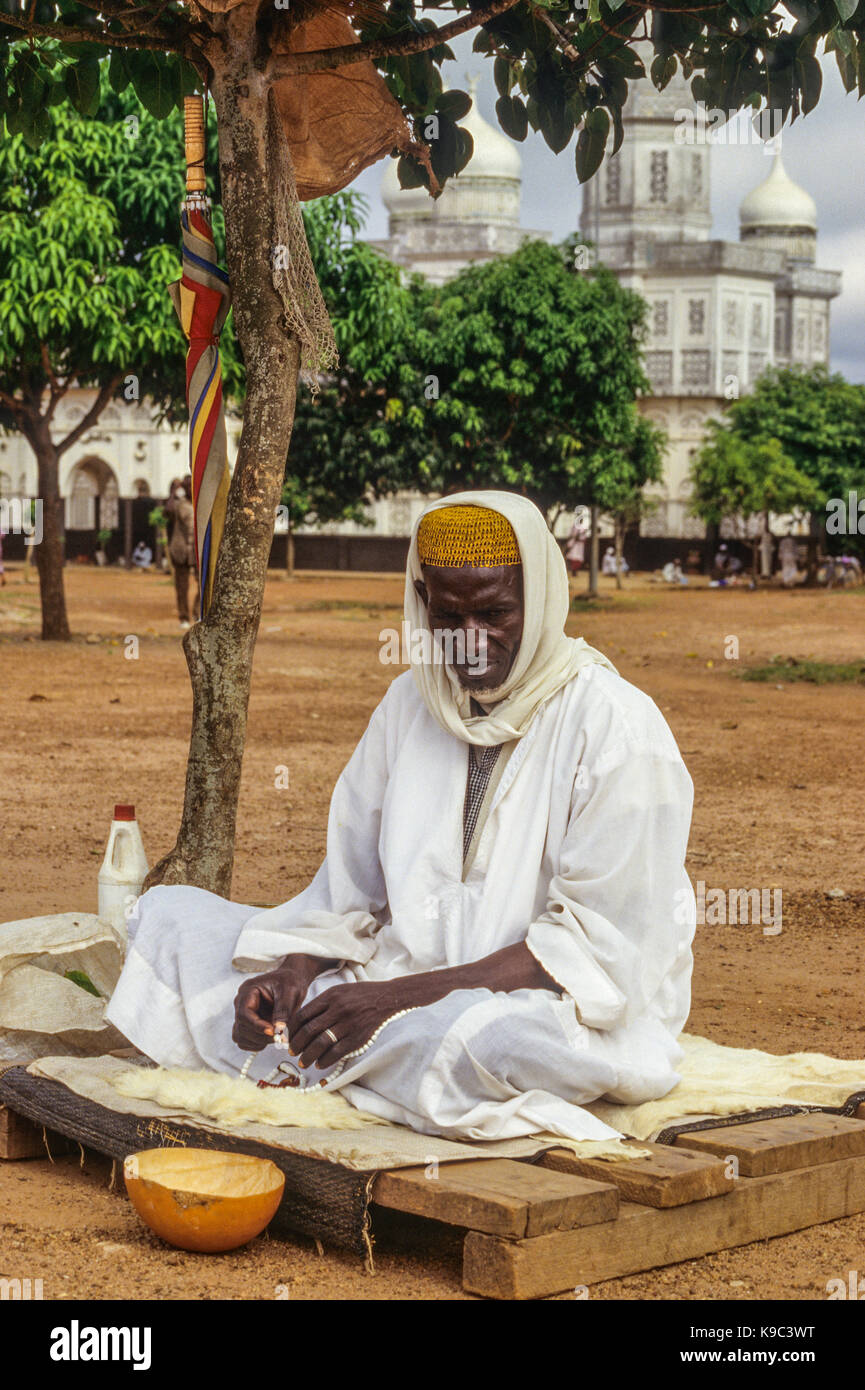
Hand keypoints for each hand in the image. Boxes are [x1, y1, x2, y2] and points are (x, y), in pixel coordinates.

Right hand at [232, 964, 311, 1051]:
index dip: (256, 1026)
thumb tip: (278, 1030)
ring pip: (240, 1036)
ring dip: (257, 1042)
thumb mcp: (290, 991)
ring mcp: (244, 1015)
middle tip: (279, 1036)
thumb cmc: (291, 981)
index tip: (273, 1032)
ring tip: (276, 1037)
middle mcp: (242, 1003)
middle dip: (260, 1036)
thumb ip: (283, 1010)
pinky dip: (256, 1044)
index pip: (243, 1014)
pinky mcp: (249, 1024)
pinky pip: (244, 1041)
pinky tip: (271, 1038)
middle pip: (241, 1028)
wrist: (293, 980)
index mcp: (248, 991)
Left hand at [289, 980, 405, 1070]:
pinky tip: (320, 1064)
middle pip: (309, 1031)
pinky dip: (325, 1060)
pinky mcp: (358, 1037)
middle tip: (292, 1053)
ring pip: (321, 1044)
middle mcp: (338, 1010)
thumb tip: (301, 1022)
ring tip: (303, 1062)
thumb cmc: (359, 995)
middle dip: (297, 1045)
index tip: (288, 1038)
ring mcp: (348, 1024)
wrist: (386, 998)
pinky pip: (337, 1052)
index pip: (303, 1015)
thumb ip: (321, 1004)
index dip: (292, 1030)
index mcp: (330, 997)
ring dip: (308, 1056)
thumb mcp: (338, 991)